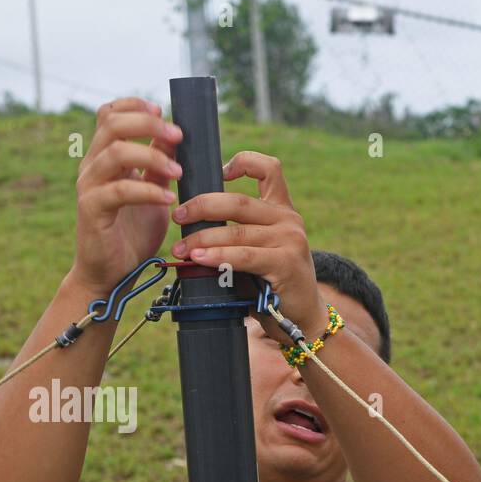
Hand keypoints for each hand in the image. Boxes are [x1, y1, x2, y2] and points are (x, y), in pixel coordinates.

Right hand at [72, 97, 180, 294]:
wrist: (112, 274)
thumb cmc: (132, 233)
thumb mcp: (153, 193)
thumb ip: (159, 166)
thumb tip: (173, 136)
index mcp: (105, 158)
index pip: (108, 115)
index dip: (133, 105)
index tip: (162, 109)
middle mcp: (93, 167)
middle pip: (112, 125)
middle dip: (147, 124)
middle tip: (178, 135)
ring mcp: (90, 187)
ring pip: (115, 153)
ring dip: (152, 156)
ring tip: (178, 172)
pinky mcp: (92, 210)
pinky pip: (119, 191)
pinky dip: (147, 191)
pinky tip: (169, 199)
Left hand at [170, 150, 325, 335]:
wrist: (303, 319)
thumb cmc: (272, 286)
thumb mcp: (258, 250)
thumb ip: (237, 233)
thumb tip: (190, 226)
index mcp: (282, 210)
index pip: (268, 169)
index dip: (243, 162)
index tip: (219, 172)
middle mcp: (288, 220)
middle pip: (237, 201)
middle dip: (201, 206)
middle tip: (178, 216)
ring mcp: (290, 240)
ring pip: (236, 230)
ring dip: (202, 239)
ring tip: (180, 249)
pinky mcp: (286, 262)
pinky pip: (244, 255)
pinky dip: (218, 256)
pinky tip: (199, 260)